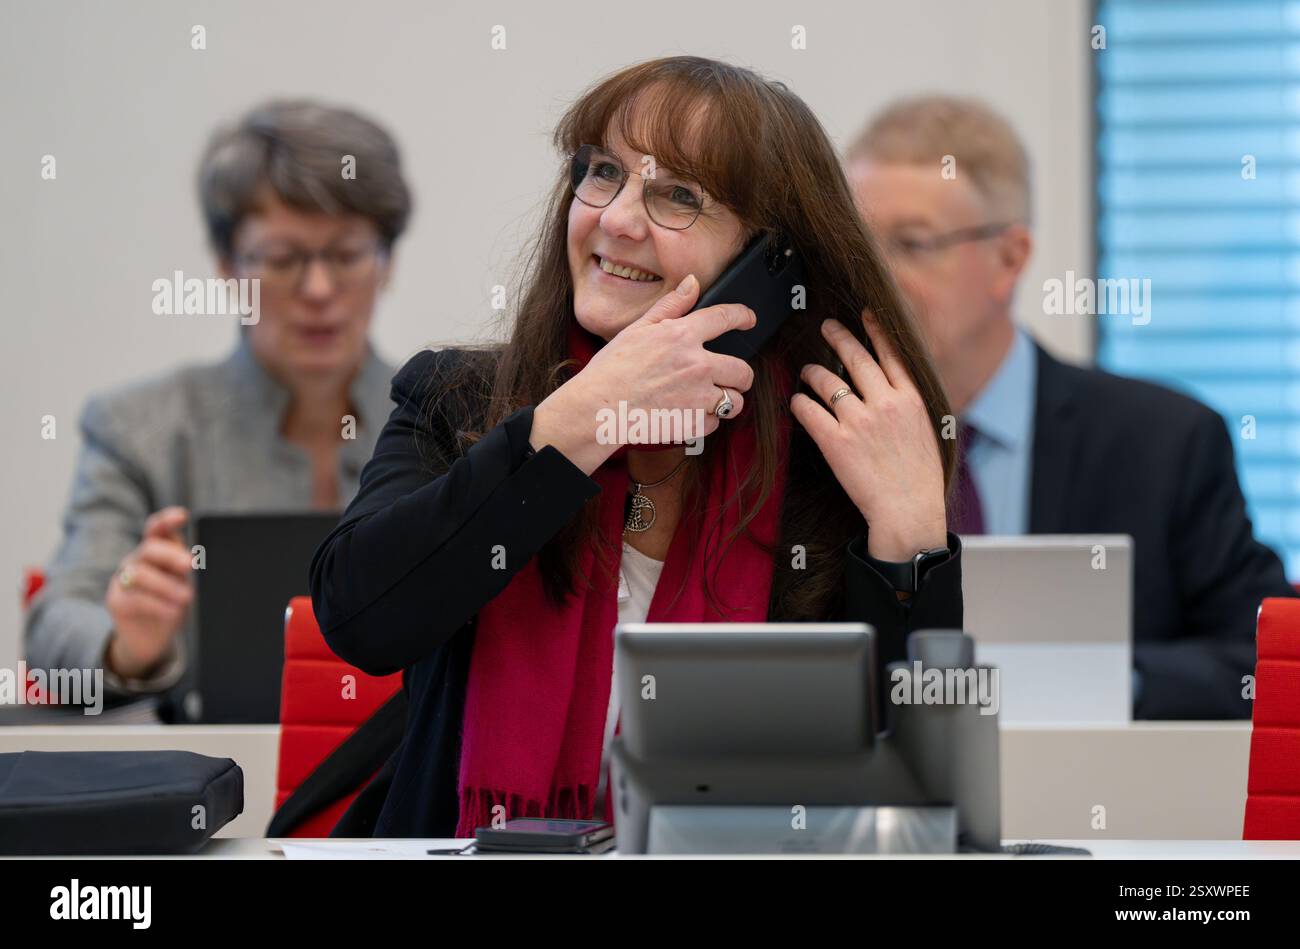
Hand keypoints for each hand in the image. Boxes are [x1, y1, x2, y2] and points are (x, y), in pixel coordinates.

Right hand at [104, 506, 193, 678]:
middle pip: (149, 549)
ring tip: (187, 597)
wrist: (150, 637)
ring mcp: (123, 579)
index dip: (166, 521)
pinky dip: (159, 605)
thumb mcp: (183, 582)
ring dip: (166, 585)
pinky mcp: (116, 601)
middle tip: (190, 565)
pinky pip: (136, 599)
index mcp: (156, 550)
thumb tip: (192, 559)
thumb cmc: (172, 602)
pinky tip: (173, 612)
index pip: (156, 529)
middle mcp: (137, 560)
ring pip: (140, 574)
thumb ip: (183, 567)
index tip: (182, 516)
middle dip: (170, 555)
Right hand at [530, 274, 756, 473]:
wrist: (598, 409)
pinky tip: (689, 414)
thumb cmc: (611, 369)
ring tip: (711, 399)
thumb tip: (693, 282)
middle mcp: (697, 366)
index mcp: (682, 336)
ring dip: (728, 401)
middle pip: (743, 371)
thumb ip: (671, 305)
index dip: (743, 316)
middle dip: (741, 374)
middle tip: (730, 377)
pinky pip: (715, 424)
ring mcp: (698, 397)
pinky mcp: (693, 423)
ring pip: (735, 401)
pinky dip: (706, 421)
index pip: (725, 318)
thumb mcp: (638, 329)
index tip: (749, 319)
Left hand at [790, 314, 947, 561]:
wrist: (908, 510)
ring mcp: (858, 421)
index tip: (865, 313)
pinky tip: (797, 401)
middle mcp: (884, 403)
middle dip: (838, 336)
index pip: (891, 353)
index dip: (876, 330)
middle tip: (827, 326)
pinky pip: (808, 410)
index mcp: (910, 399)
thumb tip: (893, 388)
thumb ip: (908, 406)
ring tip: (808, 371)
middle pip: (856, 357)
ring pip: (827, 380)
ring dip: (813, 372)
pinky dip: (799, 402)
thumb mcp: (926, 431)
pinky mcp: (836, 441)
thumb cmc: (919, 477)